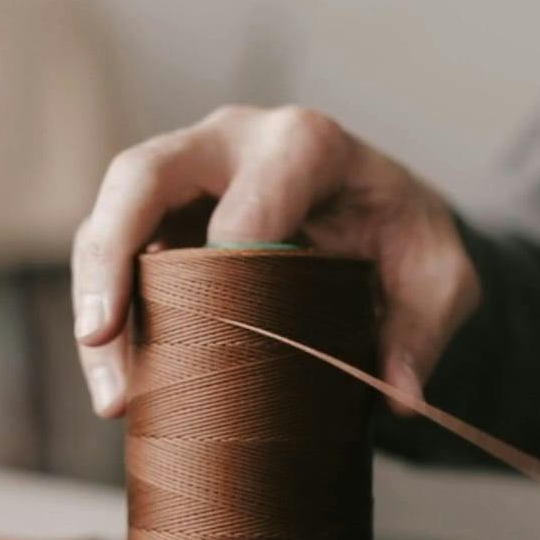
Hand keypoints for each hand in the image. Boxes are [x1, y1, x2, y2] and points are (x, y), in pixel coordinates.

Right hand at [72, 105, 479, 418]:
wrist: (388, 220)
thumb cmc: (408, 237)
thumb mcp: (442, 279)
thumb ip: (425, 331)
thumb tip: (398, 393)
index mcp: (306, 144)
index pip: (250, 191)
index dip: (228, 253)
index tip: (228, 326)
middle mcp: (233, 142)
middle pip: (142, 176)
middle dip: (111, 257)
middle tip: (103, 338)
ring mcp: (189, 176)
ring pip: (111, 219)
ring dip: (98, 304)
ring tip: (114, 397)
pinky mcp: (163, 216)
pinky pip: (115, 256)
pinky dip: (109, 321)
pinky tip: (119, 387)